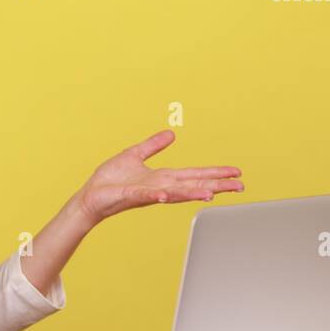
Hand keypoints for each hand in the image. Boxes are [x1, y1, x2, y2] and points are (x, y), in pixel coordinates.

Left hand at [73, 129, 242, 228]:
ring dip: (192, 193)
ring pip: (175, 192)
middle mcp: (160, 187)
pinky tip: (166, 195)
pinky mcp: (131, 195)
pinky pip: (147, 195)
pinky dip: (157, 195)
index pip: (194, 174)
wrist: (90, 196)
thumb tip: (171, 134)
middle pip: (193, 184)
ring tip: (211, 194)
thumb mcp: (134, 155)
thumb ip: (153, 145)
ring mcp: (147, 193)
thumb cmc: (110, 180)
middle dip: (216, 185)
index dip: (215, 173)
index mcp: (162, 177)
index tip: (235, 173)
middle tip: (239, 186)